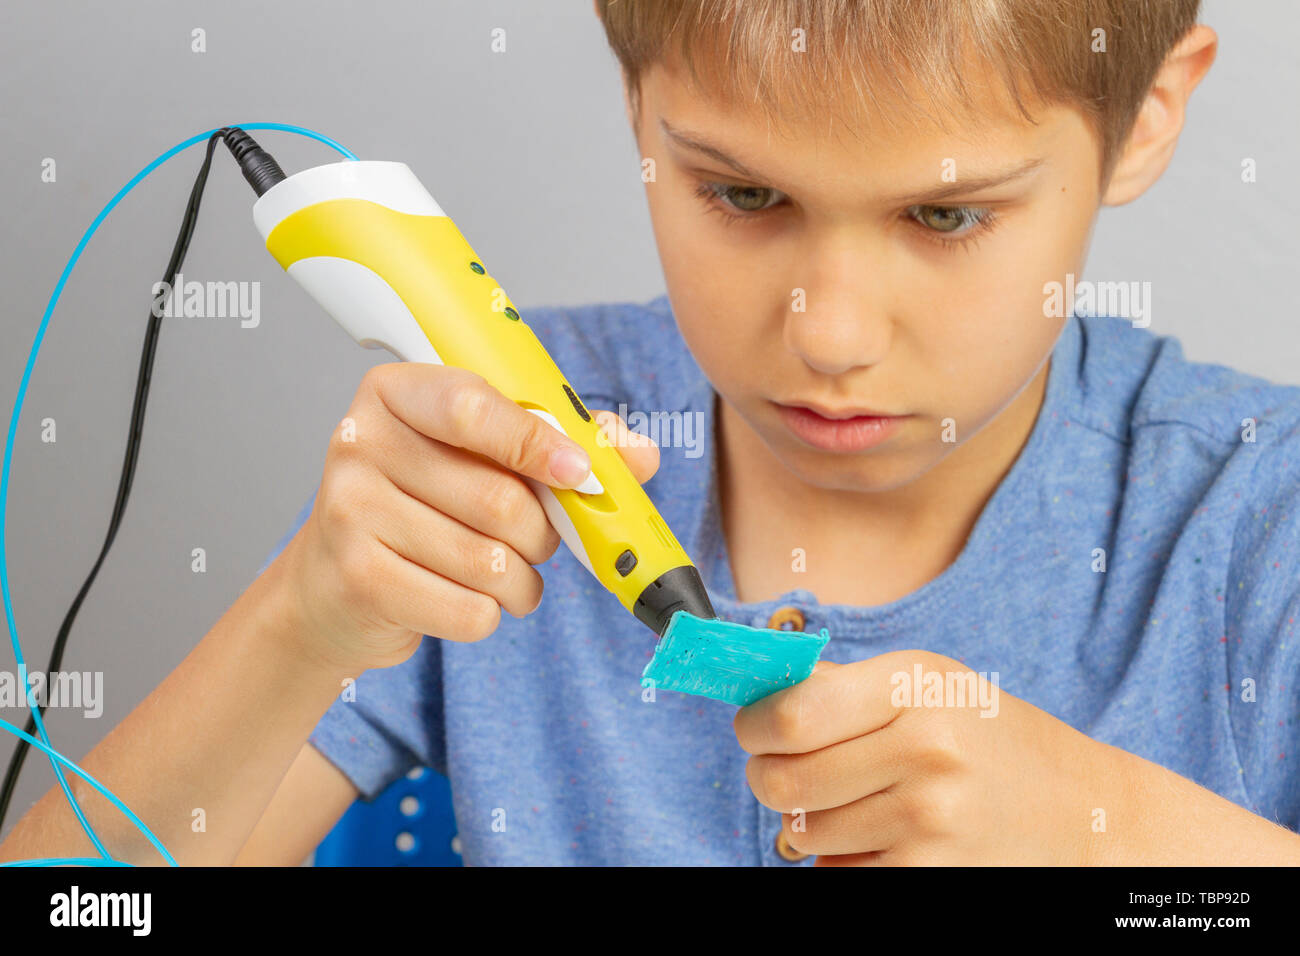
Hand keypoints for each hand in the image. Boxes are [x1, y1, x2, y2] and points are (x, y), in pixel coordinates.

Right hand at [275, 363, 657, 673]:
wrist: (336, 584)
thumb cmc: (423, 506)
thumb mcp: (482, 458)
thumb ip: (561, 444)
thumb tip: (639, 456)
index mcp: (396, 392)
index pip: (474, 407)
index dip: (538, 443)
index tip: (581, 472)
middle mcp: (361, 443)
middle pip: (497, 498)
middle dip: (542, 533)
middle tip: (538, 539)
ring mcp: (349, 511)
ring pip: (489, 561)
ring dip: (521, 582)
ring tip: (504, 575)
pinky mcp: (356, 578)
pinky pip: (467, 609)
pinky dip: (489, 615)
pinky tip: (467, 599)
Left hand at [734, 650, 1124, 864]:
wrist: (1082, 813)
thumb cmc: (991, 738)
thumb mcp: (929, 683)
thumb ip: (842, 684)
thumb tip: (756, 688)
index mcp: (915, 686)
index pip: (791, 715)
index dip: (754, 726)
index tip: (755, 730)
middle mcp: (924, 750)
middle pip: (783, 779)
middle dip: (769, 776)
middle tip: (788, 769)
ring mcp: (929, 820)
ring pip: (802, 831)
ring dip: (805, 821)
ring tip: (851, 802)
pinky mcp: (929, 875)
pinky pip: (835, 870)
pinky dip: (839, 857)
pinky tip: (878, 835)